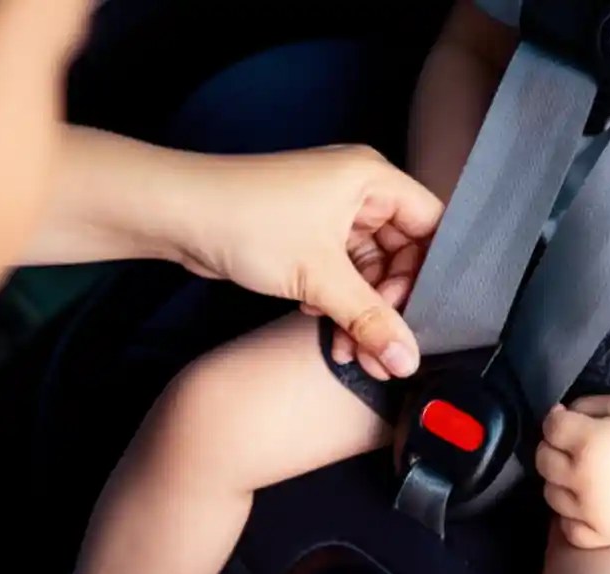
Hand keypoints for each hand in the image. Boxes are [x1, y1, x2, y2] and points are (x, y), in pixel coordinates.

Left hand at [174, 145, 441, 378]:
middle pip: (401, 254)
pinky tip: (321, 325)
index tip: (421, 315)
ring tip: (349, 349)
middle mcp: (357, 191)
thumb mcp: (319, 276)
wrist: (178, 215)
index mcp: (372, 178)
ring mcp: (331, 213)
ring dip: (362, 312)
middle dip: (390, 304)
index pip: (430, 225)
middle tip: (381, 347)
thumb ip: (370, 320)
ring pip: (369, 270)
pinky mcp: (307, 235)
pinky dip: (338, 302)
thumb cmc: (247, 220)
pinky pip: (341, 273)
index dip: (430, 272)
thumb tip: (407, 359)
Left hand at [535, 395, 609, 548]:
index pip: (550, 429)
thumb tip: (554, 416)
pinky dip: (572, 516)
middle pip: (543, 461)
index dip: (557, 421)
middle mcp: (583, 478)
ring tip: (584, 476)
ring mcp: (591, 511)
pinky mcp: (602, 535)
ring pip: (550, 494)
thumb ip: (581, 406)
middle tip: (576, 449)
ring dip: (561, 482)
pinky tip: (587, 503)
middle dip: (555, 449)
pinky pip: (568, 528)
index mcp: (588, 442)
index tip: (570, 422)